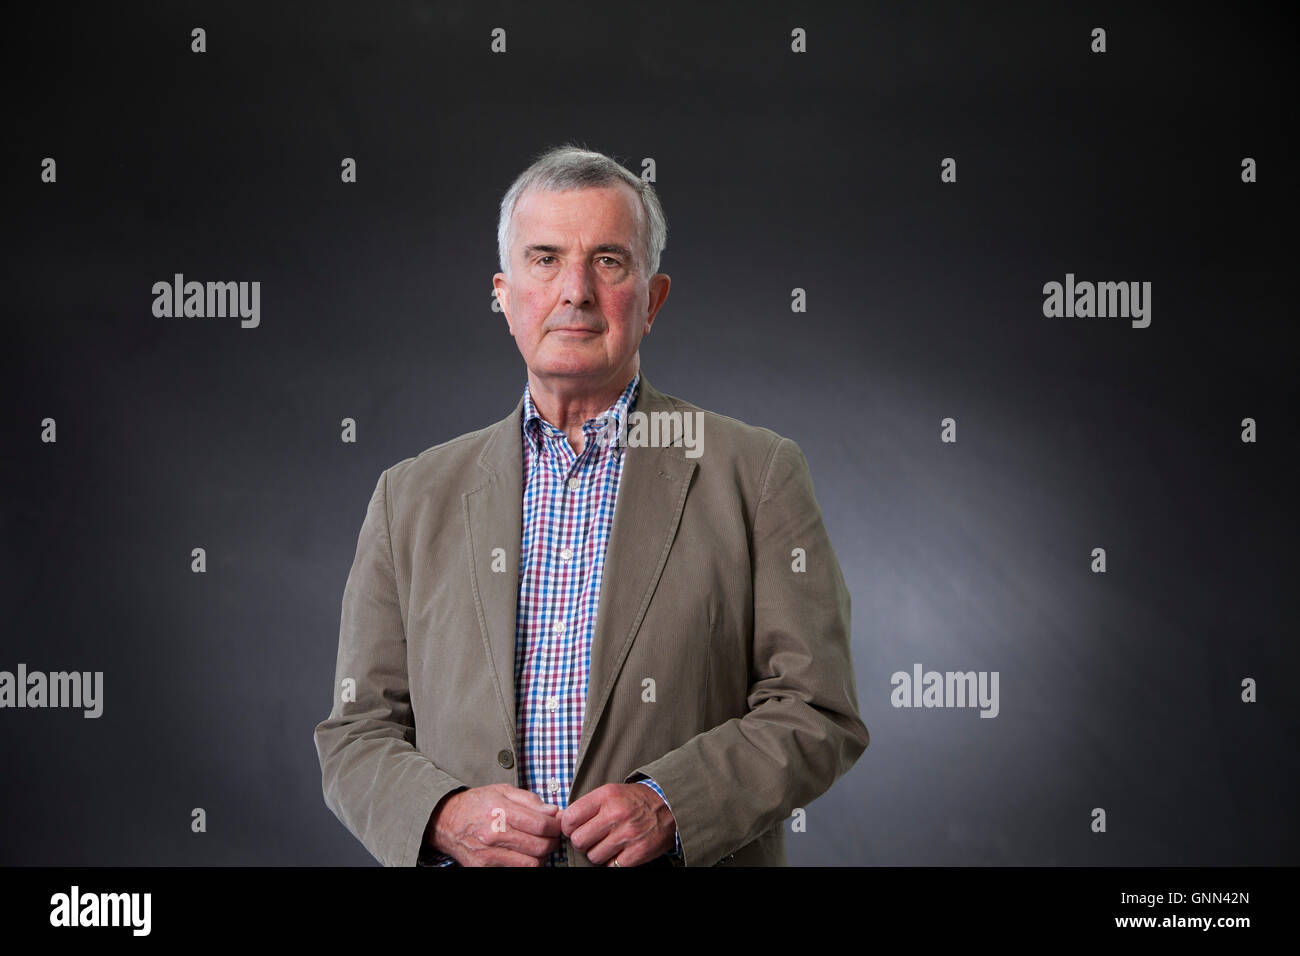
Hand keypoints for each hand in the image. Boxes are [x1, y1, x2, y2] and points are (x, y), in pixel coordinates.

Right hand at [425, 784, 562, 866]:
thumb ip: (530, 800)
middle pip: (540, 846)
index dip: (556, 826)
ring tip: (538, 845)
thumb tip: (553, 811)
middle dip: (552, 841)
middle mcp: (494, 834)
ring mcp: (489, 854)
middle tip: (551, 836)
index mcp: (500, 810)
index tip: (558, 824)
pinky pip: (516, 870)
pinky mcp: (484, 867)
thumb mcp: (502, 791)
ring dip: (541, 855)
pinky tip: (523, 853)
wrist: (446, 821)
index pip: (541, 825)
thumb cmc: (476, 804)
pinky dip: (525, 863)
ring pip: (532, 863)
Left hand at [561, 783, 675, 866]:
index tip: (574, 828)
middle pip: (579, 841)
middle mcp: (616, 814)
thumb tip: (562, 822)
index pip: (570, 818)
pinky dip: (613, 862)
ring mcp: (627, 835)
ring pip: (593, 856)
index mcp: (606, 796)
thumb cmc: (635, 801)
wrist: (669, 807)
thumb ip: (588, 805)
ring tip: (608, 843)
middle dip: (582, 843)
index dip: (568, 827)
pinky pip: (610, 866)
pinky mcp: (637, 852)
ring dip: (598, 853)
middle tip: (591, 838)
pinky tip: (620, 850)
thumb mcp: (611, 792)